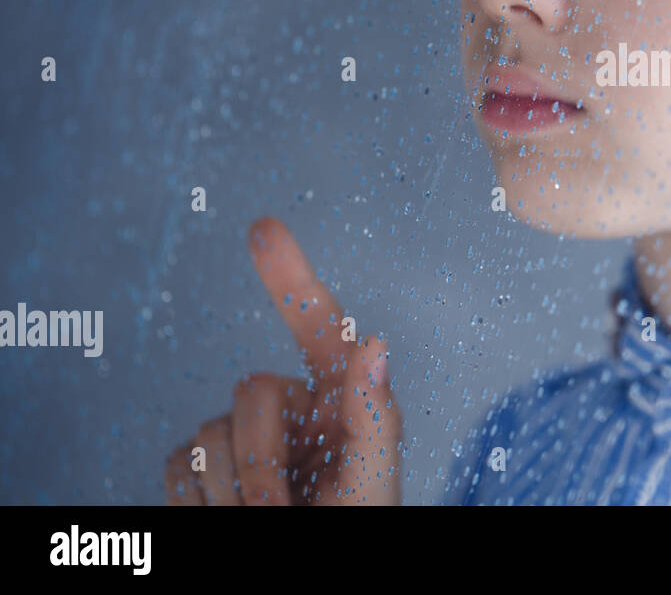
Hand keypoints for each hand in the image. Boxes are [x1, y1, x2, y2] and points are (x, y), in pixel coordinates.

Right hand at [165, 217, 401, 503]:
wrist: (311, 573)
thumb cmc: (356, 527)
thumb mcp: (374, 481)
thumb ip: (375, 417)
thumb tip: (373, 342)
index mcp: (341, 398)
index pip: (316, 325)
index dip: (289, 275)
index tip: (262, 227)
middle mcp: (291, 406)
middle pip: (250, 390)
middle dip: (261, 460)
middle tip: (282, 512)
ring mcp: (243, 436)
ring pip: (207, 434)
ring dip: (232, 490)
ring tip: (271, 519)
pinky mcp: (200, 468)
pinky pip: (177, 466)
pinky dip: (199, 502)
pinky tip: (231, 516)